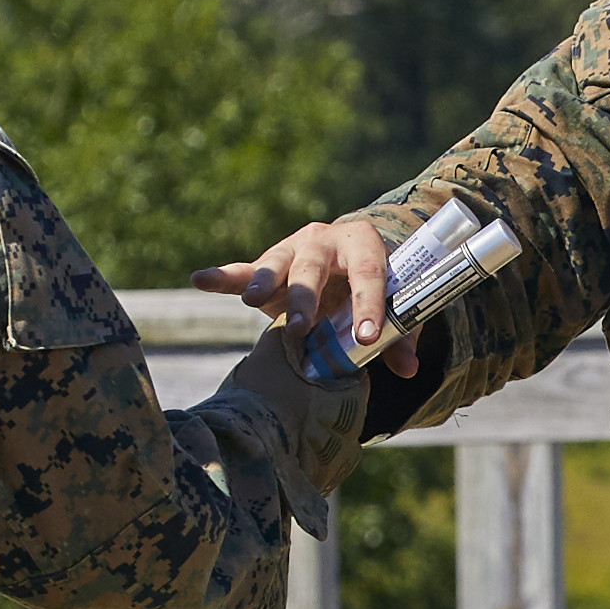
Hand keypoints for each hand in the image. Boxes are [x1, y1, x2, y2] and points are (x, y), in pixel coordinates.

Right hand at [191, 221, 421, 376]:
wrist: (347, 260)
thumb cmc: (372, 287)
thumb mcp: (392, 306)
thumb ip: (399, 335)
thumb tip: (409, 368)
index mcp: (362, 244)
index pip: (368, 272)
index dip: (368, 304)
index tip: (366, 337)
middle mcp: (324, 240)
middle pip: (313, 266)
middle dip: (306, 297)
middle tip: (301, 328)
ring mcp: (291, 250)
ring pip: (276, 262)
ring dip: (264, 282)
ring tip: (252, 301)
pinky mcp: (266, 264)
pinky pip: (242, 270)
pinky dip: (222, 276)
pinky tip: (200, 279)